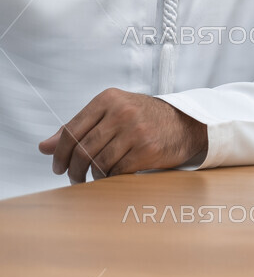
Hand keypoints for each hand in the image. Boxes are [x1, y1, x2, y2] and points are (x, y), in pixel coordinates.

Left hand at [38, 89, 207, 184]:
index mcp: (109, 99)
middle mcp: (122, 111)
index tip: (57, 167)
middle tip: (74, 177)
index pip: (72, 131)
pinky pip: (117, 171)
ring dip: (92, 175)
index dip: (60, 154)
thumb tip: (44, 147)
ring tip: (94, 177)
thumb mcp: (111, 114)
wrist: (186, 124)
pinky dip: (110, 177)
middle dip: (74, 169)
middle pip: (83, 149)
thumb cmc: (144, 119)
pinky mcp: (148, 149)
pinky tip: (111, 175)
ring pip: (99, 162)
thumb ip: (78, 128)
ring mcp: (136, 130)